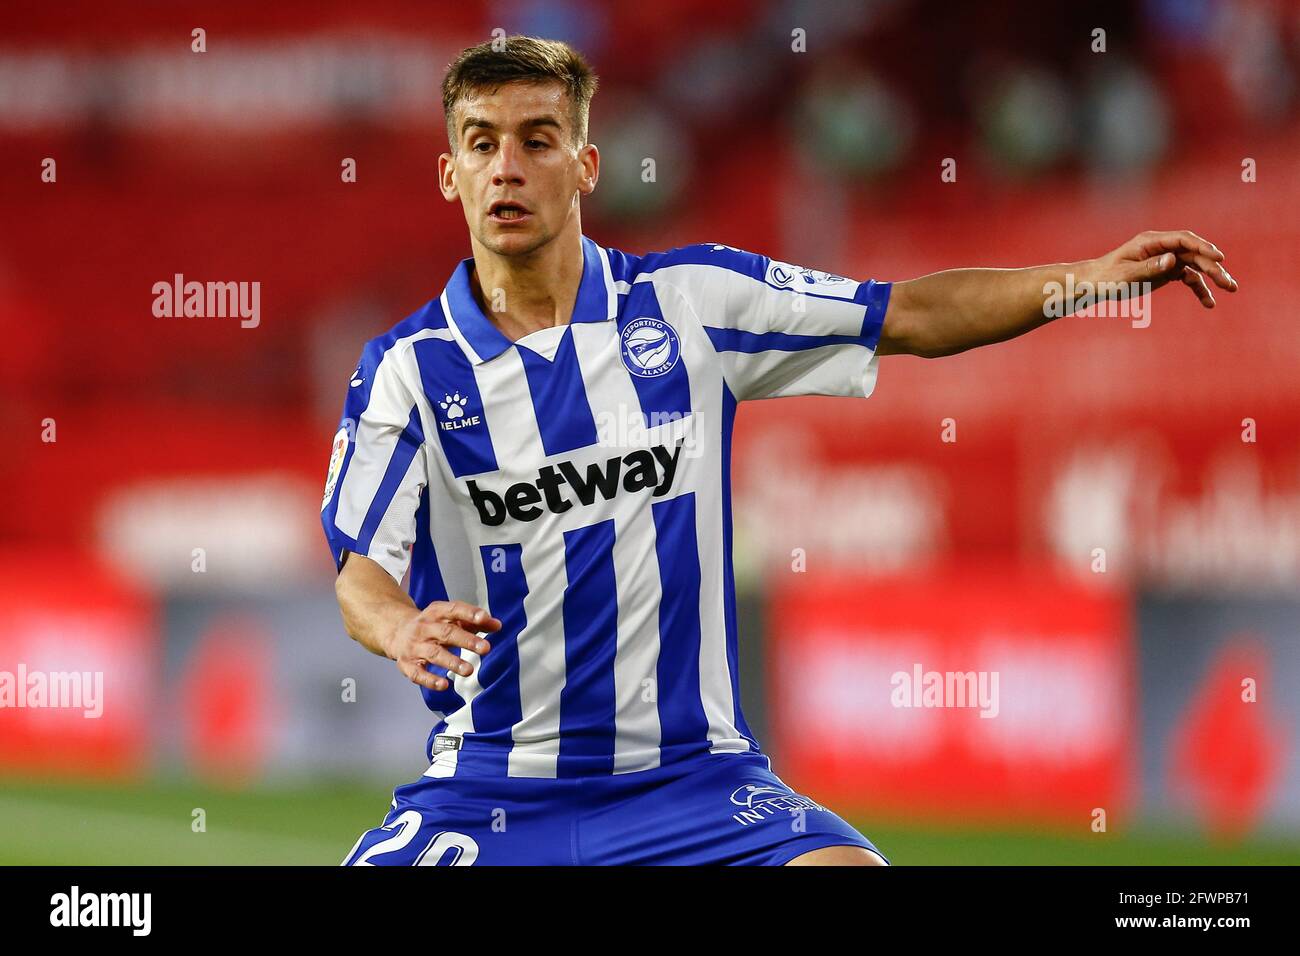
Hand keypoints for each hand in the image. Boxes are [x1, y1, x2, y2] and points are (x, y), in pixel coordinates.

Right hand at [386, 600, 501, 691]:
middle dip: (466, 640)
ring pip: (433, 654)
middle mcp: (424, 628)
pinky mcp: (407, 664)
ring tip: (469, 670)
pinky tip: (444, 685)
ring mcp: (414, 646)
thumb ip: (474, 621)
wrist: (397, 632)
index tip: (484, 618)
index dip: (469, 613)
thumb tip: (497, 625)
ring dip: (452, 662)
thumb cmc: (432, 625)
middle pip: (446, 632)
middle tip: (485, 648)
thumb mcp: (451, 618)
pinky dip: (430, 680)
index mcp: (436, 612)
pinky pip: (417, 673)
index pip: (454, 610)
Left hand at [1089, 229, 1237, 306]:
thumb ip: (1150, 267)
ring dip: (1213, 277)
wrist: (1094, 284)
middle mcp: (1163, 247)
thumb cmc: (1106, 278)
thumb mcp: (1126, 275)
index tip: (1218, 258)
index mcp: (1151, 241)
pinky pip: (1188, 279)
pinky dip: (1199, 289)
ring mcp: (1166, 259)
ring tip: (1230, 288)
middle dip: (1213, 267)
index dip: (1203, 247)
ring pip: (1195, 266)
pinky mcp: (1166, 272)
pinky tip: (1209, 303)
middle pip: (1194, 254)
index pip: (1183, 240)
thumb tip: (1173, 259)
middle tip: (1229, 283)